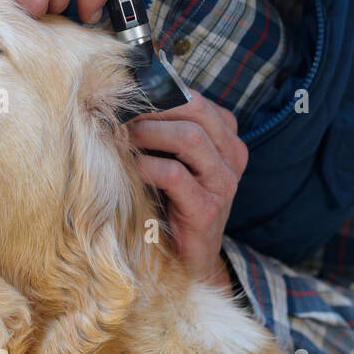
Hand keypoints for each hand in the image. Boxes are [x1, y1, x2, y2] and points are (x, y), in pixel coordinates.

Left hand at [125, 89, 247, 288]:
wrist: (188, 260)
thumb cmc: (172, 202)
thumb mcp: (172, 160)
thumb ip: (162, 131)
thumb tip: (123, 99)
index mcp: (227, 138)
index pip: (195, 99)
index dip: (158, 93)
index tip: (126, 96)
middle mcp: (233, 156)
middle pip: (196, 110)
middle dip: (153, 108)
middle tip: (120, 112)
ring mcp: (224, 183)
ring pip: (189, 138)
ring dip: (148, 132)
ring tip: (122, 136)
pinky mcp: (208, 209)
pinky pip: (175, 175)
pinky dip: (147, 165)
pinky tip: (130, 167)